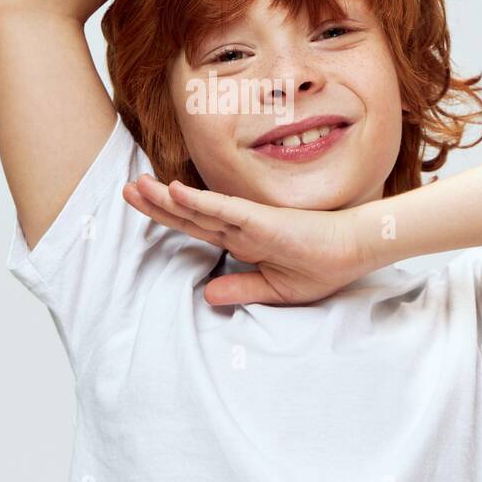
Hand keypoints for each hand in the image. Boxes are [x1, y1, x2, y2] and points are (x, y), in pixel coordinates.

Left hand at [121, 174, 374, 305]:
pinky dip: (199, 202)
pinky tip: (175, 192)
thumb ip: (241, 289)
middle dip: (154, 204)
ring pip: (199, 209)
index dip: (167, 218)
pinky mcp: (262, 220)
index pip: (196, 228)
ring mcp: (249, 222)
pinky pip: (224, 210)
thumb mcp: (275, 289)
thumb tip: (207, 294)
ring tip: (138, 186)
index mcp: (243, 241)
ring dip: (166, 198)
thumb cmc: (322, 266)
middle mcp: (240, 227)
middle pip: (188, 215)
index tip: (140, 206)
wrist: (355, 251)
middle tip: (126, 190)